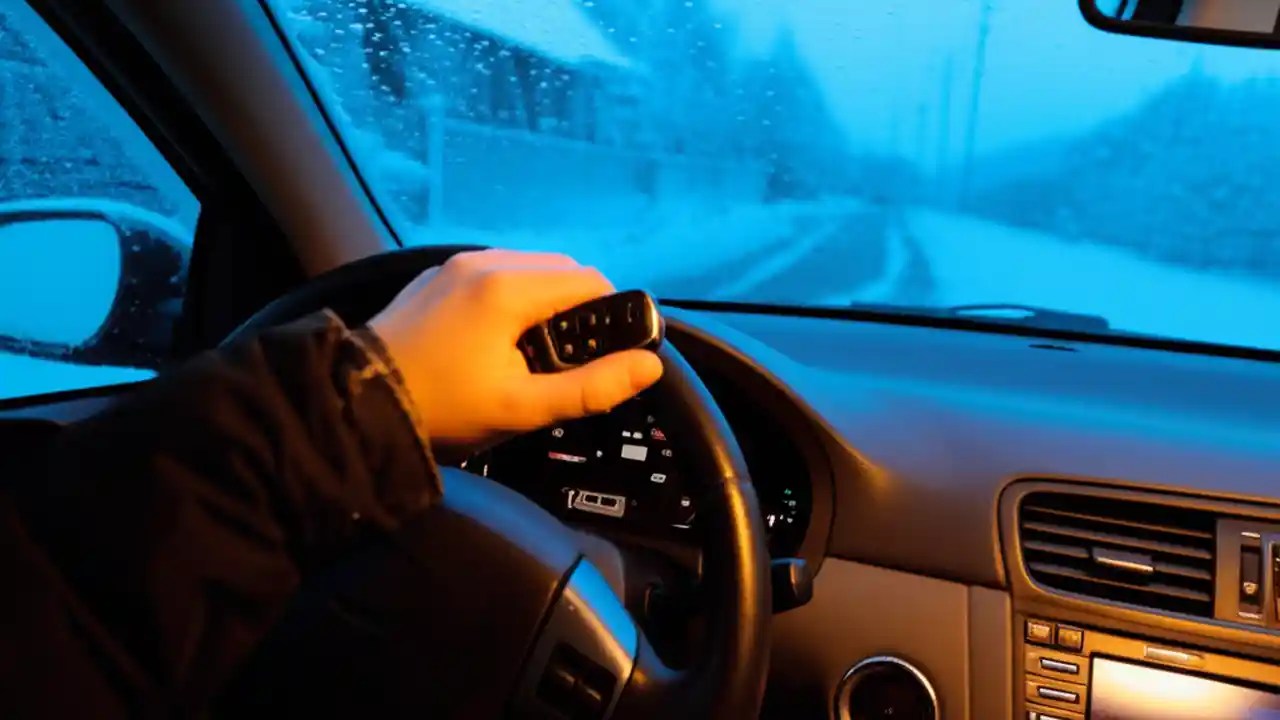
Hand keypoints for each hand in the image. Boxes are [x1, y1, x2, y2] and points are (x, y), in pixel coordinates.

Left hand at [368, 250, 663, 457]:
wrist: (357, 403)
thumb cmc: (444, 409)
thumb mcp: (523, 408)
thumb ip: (591, 387)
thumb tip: (648, 367)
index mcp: (508, 288)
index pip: (590, 281)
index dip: (611, 316)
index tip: (607, 354)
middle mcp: (484, 262)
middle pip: (560, 270)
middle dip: (577, 310)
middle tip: (568, 360)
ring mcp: (455, 265)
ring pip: (527, 269)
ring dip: (544, 301)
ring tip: (531, 354)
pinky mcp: (436, 277)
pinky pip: (493, 274)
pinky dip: (511, 297)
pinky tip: (496, 340)